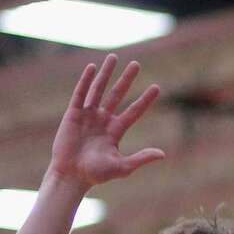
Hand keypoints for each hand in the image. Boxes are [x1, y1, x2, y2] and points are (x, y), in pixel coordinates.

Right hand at [49, 57, 165, 188]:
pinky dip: (86, 81)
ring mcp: (88, 116)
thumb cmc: (95, 174)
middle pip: (118, 94)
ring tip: (114, 57)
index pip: (134, 111)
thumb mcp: (122, 167)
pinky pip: (81, 94)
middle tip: (137, 64)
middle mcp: (103, 120)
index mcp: (116, 131)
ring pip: (99, 89)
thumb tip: (163, 154)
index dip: (145, 100)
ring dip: (107, 73)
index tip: (156, 87)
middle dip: (127, 79)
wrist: (71, 176)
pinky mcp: (73, 115)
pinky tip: (92, 67)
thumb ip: (141, 158)